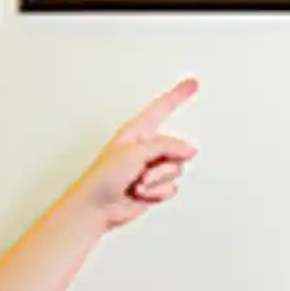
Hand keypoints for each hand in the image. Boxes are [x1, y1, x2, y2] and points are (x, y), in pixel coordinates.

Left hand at [71, 78, 199, 229]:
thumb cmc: (104, 177)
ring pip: (176, 170)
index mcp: (137, 132)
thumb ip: (166, 146)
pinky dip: (157, 194)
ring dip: (157, 181)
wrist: (97, 207)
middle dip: (163, 164)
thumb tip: (190, 149)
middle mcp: (146, 148)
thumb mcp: (135, 153)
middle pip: (177, 148)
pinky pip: (171, 188)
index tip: (192, 83)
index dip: (178, 95)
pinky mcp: (154, 187)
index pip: (162, 108)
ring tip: (137, 184)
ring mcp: (151, 168)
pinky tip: (140, 194)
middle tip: (143, 171)